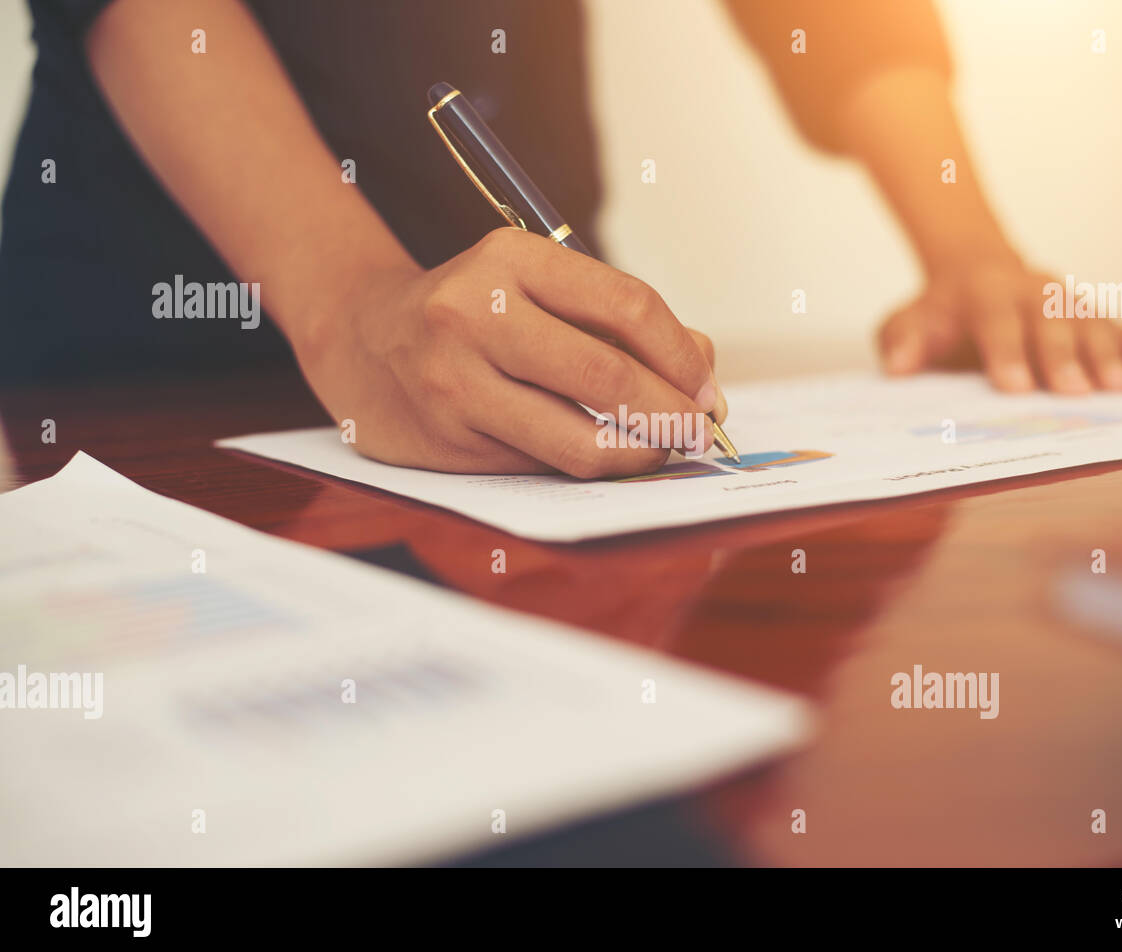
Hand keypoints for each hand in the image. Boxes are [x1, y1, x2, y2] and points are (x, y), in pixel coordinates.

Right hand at [292, 228, 721, 477]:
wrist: (360, 336)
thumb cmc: (473, 310)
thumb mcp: (535, 285)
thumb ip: (618, 319)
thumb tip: (703, 368)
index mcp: (511, 258)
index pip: (627, 306)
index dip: (682, 355)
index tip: (705, 386)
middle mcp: (476, 315)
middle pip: (608, 379)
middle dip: (672, 415)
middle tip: (698, 431)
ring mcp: (456, 381)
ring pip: (579, 441)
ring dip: (641, 455)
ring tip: (664, 452)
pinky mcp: (447, 439)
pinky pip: (543, 466)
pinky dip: (590, 467)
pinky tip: (608, 457)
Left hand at [876, 255, 1121, 392]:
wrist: (976, 270)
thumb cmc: (940, 311)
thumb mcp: (908, 320)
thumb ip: (901, 341)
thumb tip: (896, 366)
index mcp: (988, 294)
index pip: (998, 323)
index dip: (1006, 354)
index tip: (1015, 387)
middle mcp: (1037, 294)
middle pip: (1055, 325)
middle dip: (1066, 358)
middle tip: (1076, 394)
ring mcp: (1073, 303)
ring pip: (1099, 326)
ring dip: (1114, 358)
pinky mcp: (1099, 317)